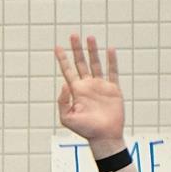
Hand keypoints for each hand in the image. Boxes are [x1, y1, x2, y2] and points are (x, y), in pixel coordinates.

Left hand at [55, 35, 123, 150]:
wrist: (104, 136)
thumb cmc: (84, 130)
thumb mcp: (66, 118)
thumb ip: (62, 102)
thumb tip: (64, 84)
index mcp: (76, 91)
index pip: (67, 71)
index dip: (62, 59)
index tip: (57, 47)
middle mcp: (87, 86)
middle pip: (81, 63)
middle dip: (77, 49)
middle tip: (73, 35)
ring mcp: (100, 86)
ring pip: (96, 63)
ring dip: (92, 51)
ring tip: (90, 37)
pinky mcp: (113, 89)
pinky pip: (113, 72)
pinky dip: (112, 61)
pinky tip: (110, 50)